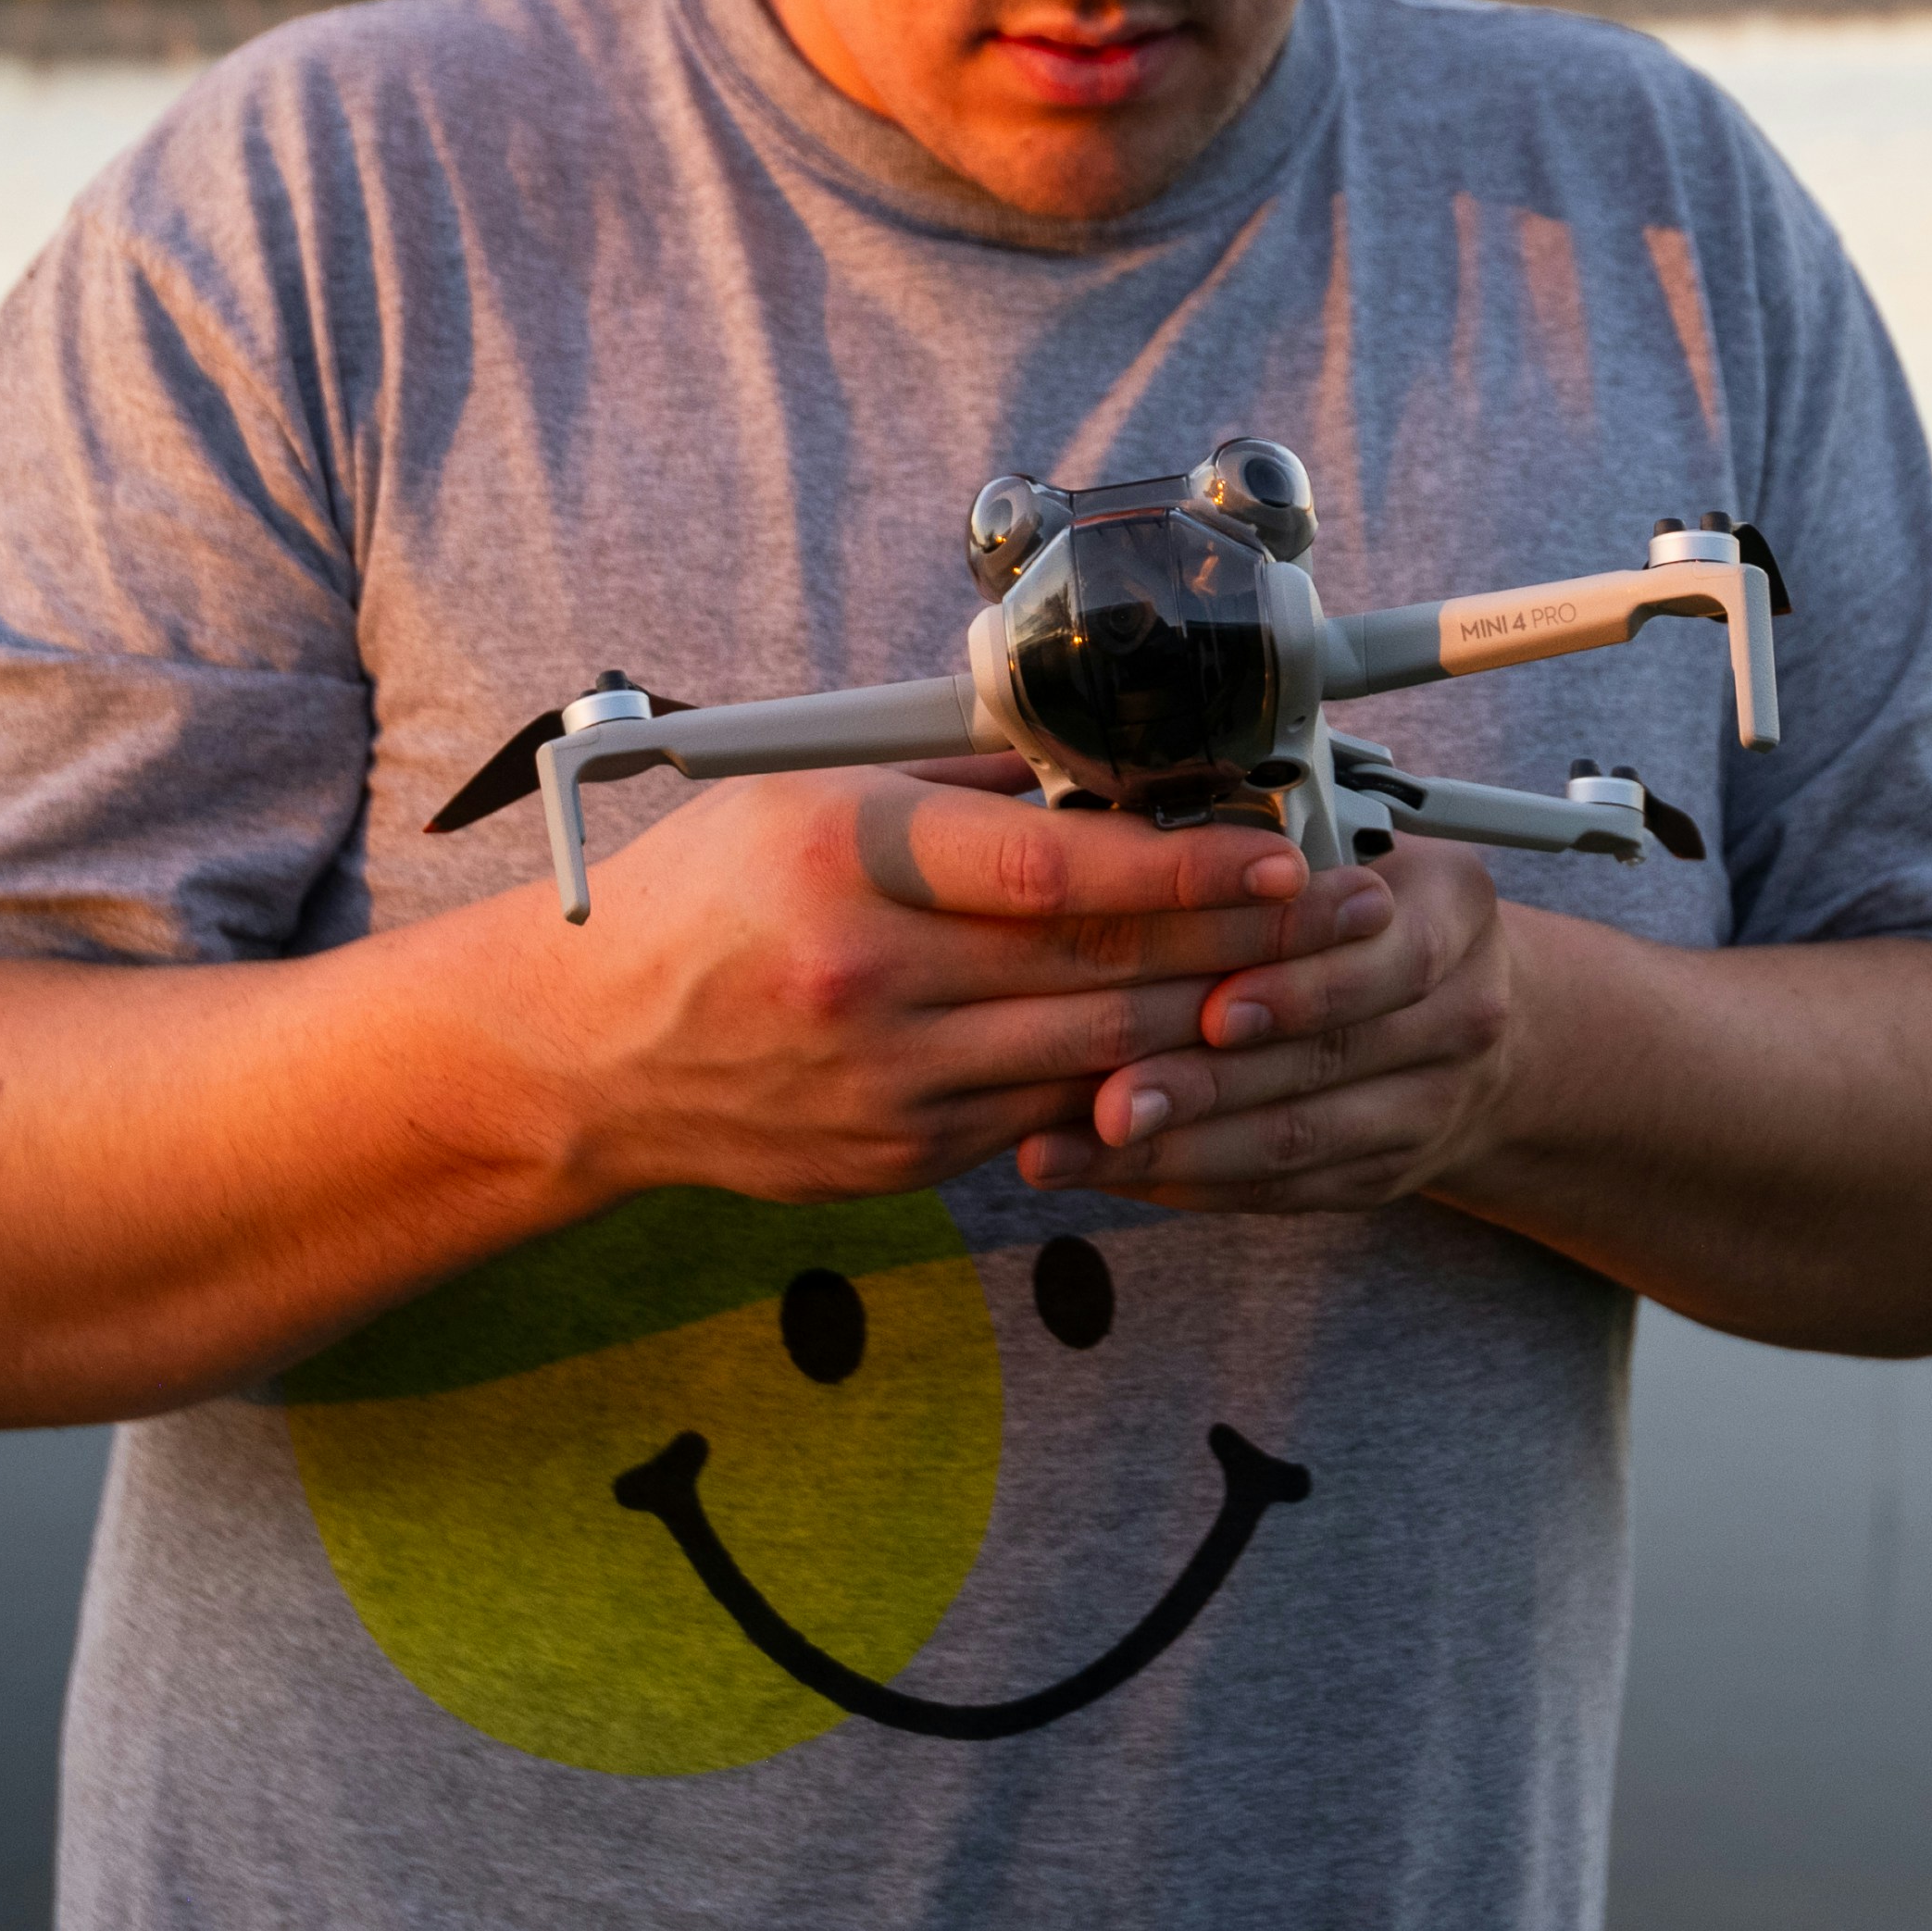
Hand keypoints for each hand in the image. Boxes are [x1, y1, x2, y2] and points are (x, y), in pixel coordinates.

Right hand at [539, 760, 1387, 1209]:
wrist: (586, 1055)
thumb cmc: (700, 900)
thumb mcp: (809, 795)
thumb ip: (958, 791)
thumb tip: (1097, 772)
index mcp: (854, 864)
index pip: (1061, 870)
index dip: (1193, 864)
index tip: (1285, 853)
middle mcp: (875, 982)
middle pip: (1106, 966)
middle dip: (1244, 941)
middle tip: (1344, 916)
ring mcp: (890, 1086)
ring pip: (1097, 1052)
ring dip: (1210, 1019)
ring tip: (1302, 983)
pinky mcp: (899, 1158)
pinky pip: (1043, 1115)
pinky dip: (1122, 1082)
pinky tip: (1189, 1052)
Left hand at [1019, 837, 1525, 1215]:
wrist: (1461, 1010)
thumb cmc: (1365, 902)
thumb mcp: (1350, 840)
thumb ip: (1265, 841)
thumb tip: (1131, 841)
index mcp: (1454, 909)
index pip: (1389, 956)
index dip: (1297, 989)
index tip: (1210, 1012)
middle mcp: (1462, 1015)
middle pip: (1329, 1059)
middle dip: (1210, 1084)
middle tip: (1111, 1103)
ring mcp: (1430, 1107)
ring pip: (1297, 1138)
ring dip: (1183, 1147)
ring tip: (1085, 1147)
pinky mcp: (1383, 1174)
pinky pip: (1280, 1188)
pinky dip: (1190, 1181)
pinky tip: (1110, 1174)